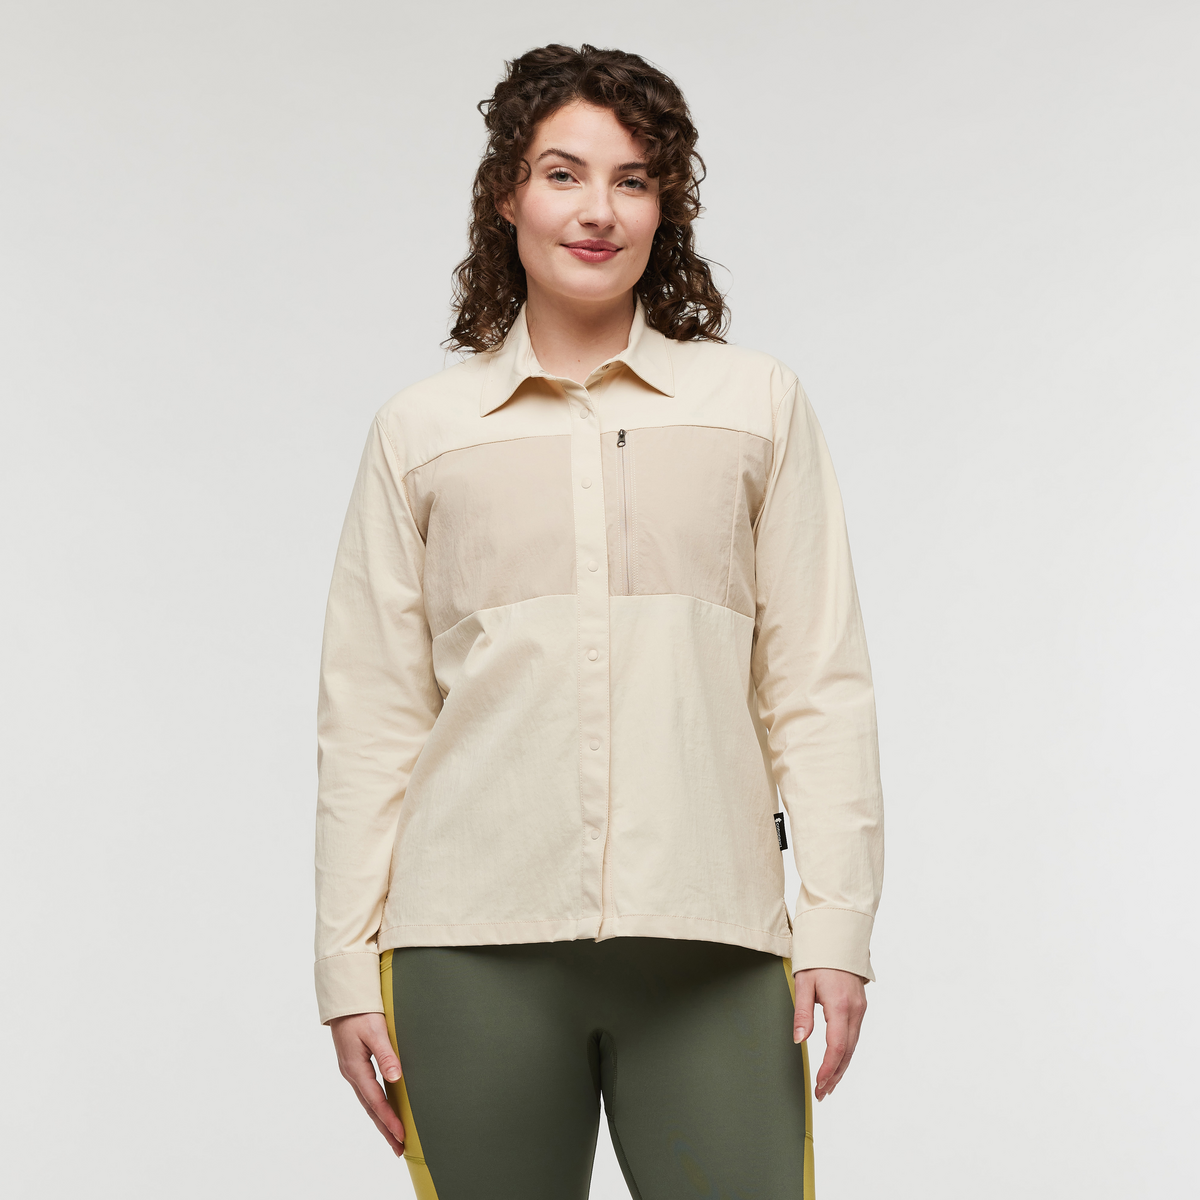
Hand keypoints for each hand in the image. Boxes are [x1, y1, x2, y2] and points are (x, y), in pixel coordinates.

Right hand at [329, 1011, 406, 1155]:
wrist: (343, 1002)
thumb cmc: (360, 1014)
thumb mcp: (375, 1031)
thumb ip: (386, 1055)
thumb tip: (395, 1078)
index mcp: (356, 1068)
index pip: (376, 1100)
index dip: (389, 1119)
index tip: (402, 1135)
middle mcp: (352, 1074)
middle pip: (370, 1108)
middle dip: (384, 1129)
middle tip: (398, 1149)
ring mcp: (352, 1071)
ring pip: (368, 1102)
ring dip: (380, 1121)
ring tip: (393, 1138)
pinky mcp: (354, 1066)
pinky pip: (366, 1093)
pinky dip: (375, 1107)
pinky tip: (382, 1112)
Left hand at [792, 967, 867, 1101]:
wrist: (838, 938)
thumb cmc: (818, 958)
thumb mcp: (803, 982)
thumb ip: (802, 1012)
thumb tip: (799, 1039)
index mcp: (840, 1005)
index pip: (836, 1046)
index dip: (828, 1068)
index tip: (818, 1083)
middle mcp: (855, 1010)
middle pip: (847, 1052)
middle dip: (834, 1075)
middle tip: (822, 1093)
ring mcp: (860, 1009)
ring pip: (852, 1046)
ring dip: (841, 1067)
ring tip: (828, 1085)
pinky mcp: (860, 1008)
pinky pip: (854, 1036)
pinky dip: (846, 1053)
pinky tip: (838, 1063)